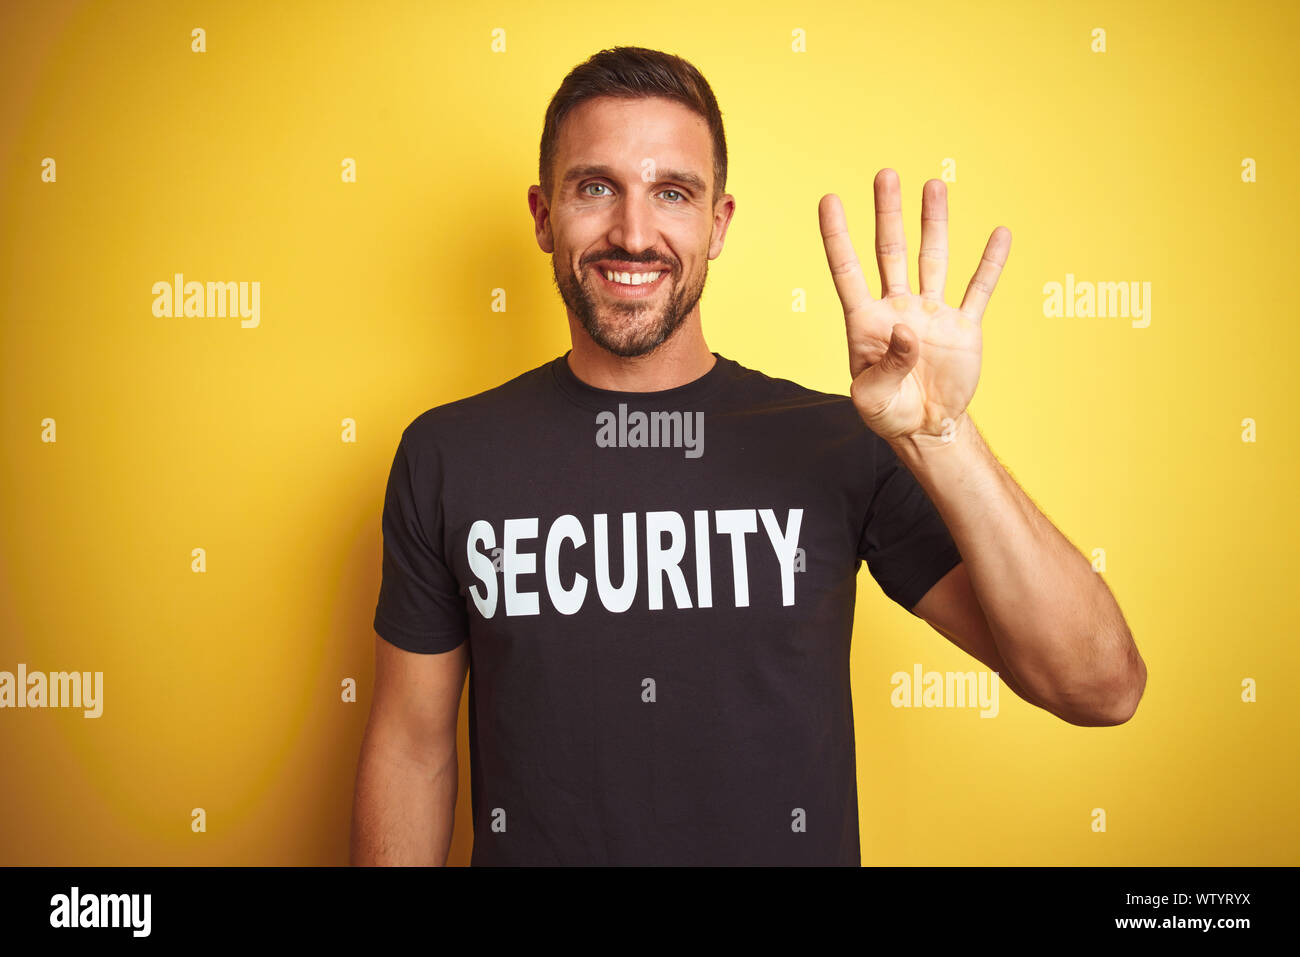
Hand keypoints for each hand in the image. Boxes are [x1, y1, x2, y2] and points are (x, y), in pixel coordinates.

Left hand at [818, 169, 1010, 445]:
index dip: (837, 237)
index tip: (829, 200)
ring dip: (933, 223)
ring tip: (933, 185)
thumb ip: (888, 364)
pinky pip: (979, 290)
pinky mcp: (963, 327)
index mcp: (866, 321)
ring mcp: (932, 313)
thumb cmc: (887, 412)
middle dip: (887, 213)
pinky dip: (990, 264)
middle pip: (891, 251)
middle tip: (885, 174)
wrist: (926, 428)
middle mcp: (898, 307)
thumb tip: (908, 329)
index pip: (847, 271)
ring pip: (933, 258)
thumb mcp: (872, 397)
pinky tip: (999, 234)